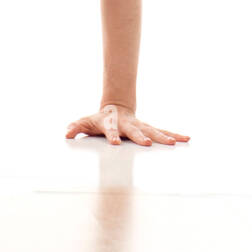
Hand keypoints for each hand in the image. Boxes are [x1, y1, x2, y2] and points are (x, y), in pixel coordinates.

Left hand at [66, 104, 188, 146]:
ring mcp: (140, 125)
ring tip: (174, 143)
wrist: (115, 106)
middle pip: (135, 130)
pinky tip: (186, 139)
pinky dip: (174, 134)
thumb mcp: (85, 121)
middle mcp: (128, 123)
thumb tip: (66, 134)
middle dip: (141, 137)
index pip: (110, 129)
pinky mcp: (148, 128)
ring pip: (153, 130)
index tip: (115, 143)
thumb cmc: (99, 118)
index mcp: (112, 123)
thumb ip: (76, 127)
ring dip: (163, 137)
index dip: (112, 135)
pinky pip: (162, 131)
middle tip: (148, 144)